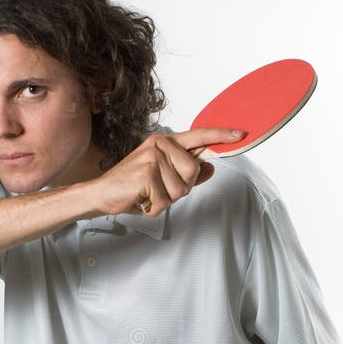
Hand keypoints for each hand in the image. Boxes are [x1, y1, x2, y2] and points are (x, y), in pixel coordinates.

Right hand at [86, 128, 243, 217]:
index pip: (198, 135)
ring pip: (181, 189)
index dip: (221, 135)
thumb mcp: (162, 178)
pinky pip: (166, 201)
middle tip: (158, 190)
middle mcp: (159, 145)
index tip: (240, 135)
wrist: (101, 194)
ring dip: (165, 201)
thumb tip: (210, 168)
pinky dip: (154, 208)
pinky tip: (141, 200)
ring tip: (148, 195)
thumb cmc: (131, 187)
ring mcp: (153, 158)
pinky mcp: (147, 175)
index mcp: (164, 141)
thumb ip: (186, 173)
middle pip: (193, 171)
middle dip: (180, 188)